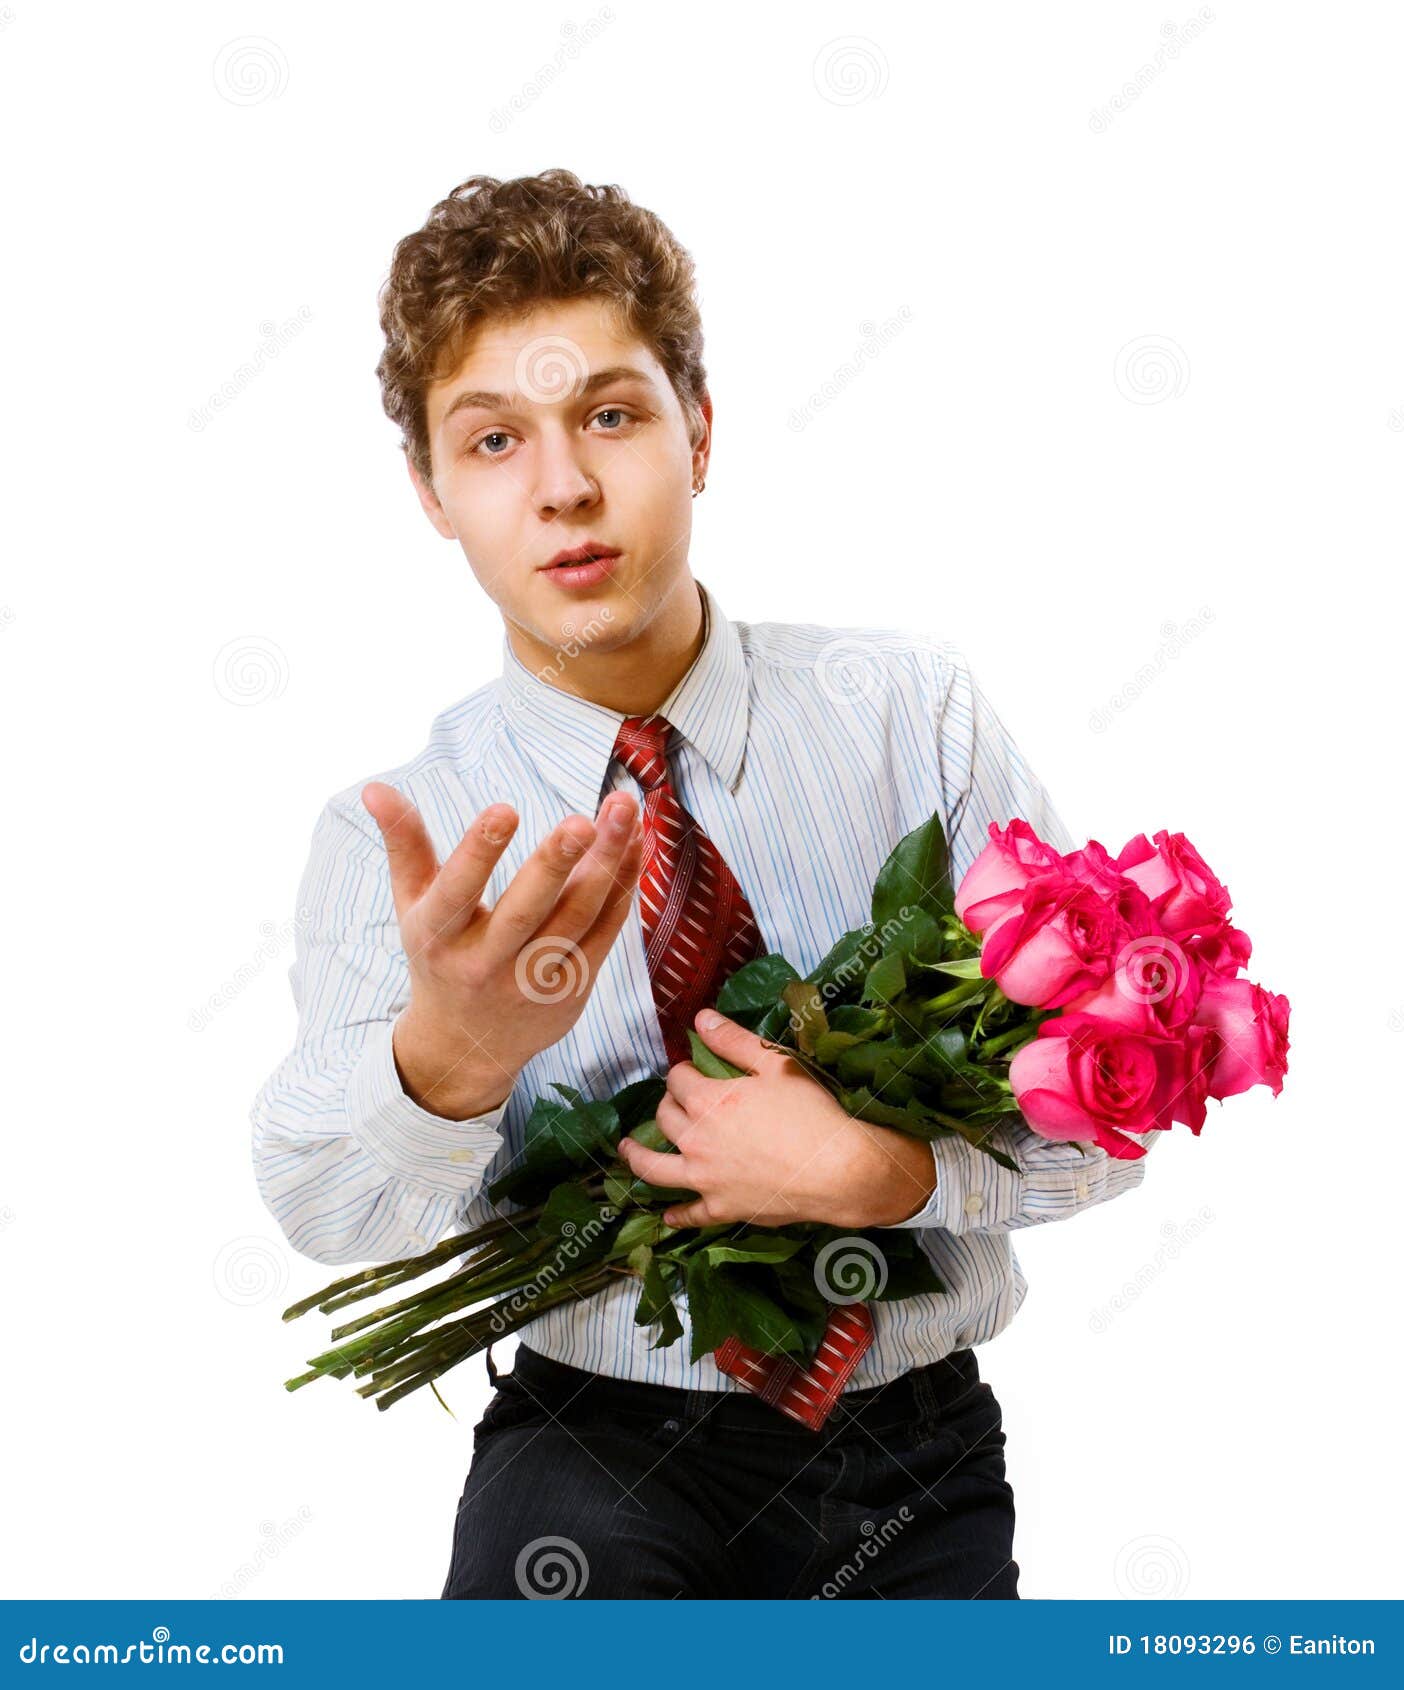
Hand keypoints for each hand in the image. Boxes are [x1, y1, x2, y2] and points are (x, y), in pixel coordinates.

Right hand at [361, 782, 644, 1119]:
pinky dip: (622, 887)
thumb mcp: (413, 906)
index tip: (505, 809)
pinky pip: (605, 932)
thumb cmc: (440, 956)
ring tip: (623, 811)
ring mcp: (534, 982)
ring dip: (607, 863)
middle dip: (556, 863)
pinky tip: (634, 844)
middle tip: (585, 819)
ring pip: (577, 918)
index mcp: (439, 936)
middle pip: (527, 910)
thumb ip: (403, 845)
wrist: (467, 1046)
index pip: (457, 891)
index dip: (479, 851)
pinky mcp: (573, 989)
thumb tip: (375, 788)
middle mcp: (485, 963)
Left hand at [616, 1009, 938, 1229]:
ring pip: (654, 1169)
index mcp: (708, 1102)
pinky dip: (674, 1214)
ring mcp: (705, 1179)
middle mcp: (696, 1140)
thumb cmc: (811, 1112)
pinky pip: (689, 1214)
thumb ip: (734, 1040)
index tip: (693, 1071)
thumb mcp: (775, 1065)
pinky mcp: (721, 1208)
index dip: (684, 1071)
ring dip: (636, 1157)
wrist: (839, 1169)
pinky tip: (665, 1214)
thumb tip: (700, 1019)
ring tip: (626, 1150)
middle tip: (677, 1101)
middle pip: (665, 1117)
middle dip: (668, 1104)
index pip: (677, 1080)